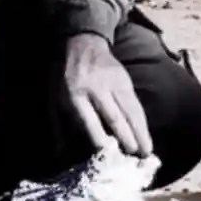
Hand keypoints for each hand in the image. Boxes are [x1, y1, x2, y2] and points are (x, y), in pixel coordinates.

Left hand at [61, 33, 152, 156]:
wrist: (84, 45)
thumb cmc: (66, 76)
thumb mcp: (54, 97)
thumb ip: (58, 124)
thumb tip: (59, 152)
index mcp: (75, 94)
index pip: (89, 118)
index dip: (98, 135)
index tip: (107, 152)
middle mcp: (97, 88)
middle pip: (114, 115)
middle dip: (126, 136)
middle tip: (135, 156)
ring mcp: (114, 83)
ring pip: (130, 110)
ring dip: (140, 131)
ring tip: (147, 150)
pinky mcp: (126, 80)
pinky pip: (135, 103)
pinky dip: (142, 120)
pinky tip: (146, 134)